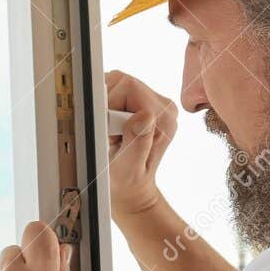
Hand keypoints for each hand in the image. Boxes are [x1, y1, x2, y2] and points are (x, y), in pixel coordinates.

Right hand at [106, 70, 178, 221]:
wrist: (131, 189)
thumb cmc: (127, 182)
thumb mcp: (129, 167)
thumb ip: (137, 142)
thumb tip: (144, 115)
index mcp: (163, 119)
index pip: (129, 88)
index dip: (109, 104)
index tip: (107, 130)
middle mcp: (163, 108)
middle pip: (124, 81)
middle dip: (106, 104)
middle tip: (109, 133)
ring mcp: (155, 104)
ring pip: (119, 82)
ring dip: (106, 104)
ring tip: (110, 131)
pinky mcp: (144, 103)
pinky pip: (118, 89)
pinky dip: (107, 105)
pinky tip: (111, 125)